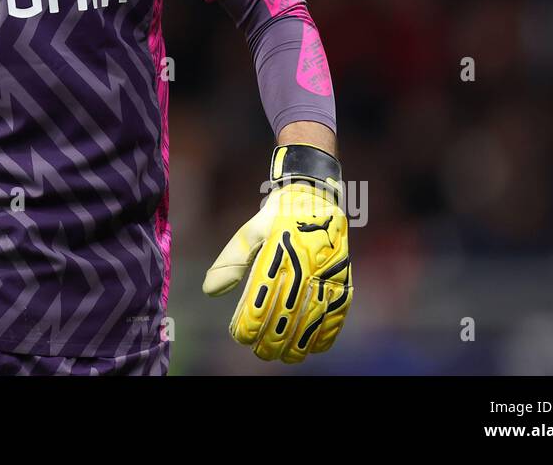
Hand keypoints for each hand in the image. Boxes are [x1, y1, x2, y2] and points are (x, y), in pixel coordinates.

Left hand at [203, 180, 351, 362]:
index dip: (251, 323)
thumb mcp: (250, 231)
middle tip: (260, 352)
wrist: (316, 195)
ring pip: (313, 317)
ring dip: (299, 342)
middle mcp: (303, 266)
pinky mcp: (343, 275)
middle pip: (287, 314)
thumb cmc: (277, 215)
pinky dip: (328, 332)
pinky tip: (316, 347)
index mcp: (277, 254)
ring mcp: (326, 272)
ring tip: (286, 357)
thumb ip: (231, 261)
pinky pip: (338, 309)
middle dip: (273, 339)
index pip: (261, 299)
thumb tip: (210, 290)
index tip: (241, 336)